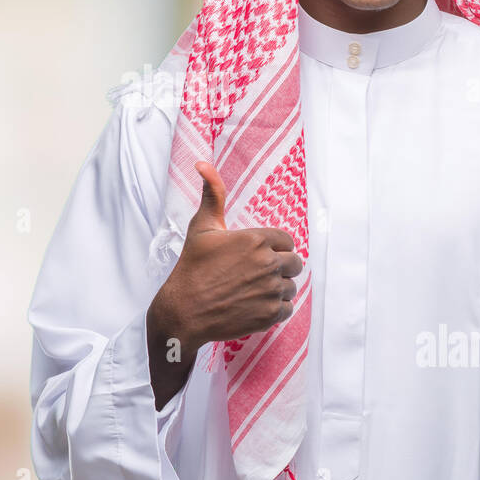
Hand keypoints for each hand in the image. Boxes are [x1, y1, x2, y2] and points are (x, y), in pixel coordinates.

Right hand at [152, 160, 303, 351]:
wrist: (184, 311)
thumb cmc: (192, 267)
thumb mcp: (202, 228)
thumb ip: (212, 195)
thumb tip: (203, 164)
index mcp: (256, 240)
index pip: (287, 240)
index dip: (275, 247)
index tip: (260, 255)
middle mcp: (268, 264)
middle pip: (295, 263)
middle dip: (280, 267)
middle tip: (258, 274)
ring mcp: (271, 290)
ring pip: (291, 286)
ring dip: (278, 288)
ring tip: (255, 290)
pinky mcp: (270, 314)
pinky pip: (288, 308)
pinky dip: (276, 308)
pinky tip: (256, 305)